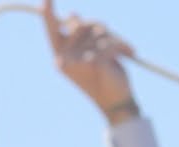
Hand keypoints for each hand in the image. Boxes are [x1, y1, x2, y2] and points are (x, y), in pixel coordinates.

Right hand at [43, 0, 138, 122]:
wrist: (116, 101)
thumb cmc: (103, 75)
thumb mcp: (90, 52)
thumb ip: (80, 35)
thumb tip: (73, 14)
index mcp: (60, 54)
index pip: (51, 29)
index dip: (48, 14)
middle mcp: (64, 58)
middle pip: (82, 24)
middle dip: (101, 29)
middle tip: (114, 40)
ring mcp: (77, 60)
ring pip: (98, 32)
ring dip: (114, 38)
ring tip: (121, 50)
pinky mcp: (94, 62)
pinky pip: (109, 42)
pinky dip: (123, 45)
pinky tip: (130, 53)